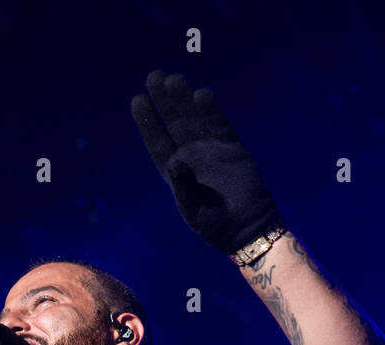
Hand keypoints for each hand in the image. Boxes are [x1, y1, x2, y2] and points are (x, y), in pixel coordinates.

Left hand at [131, 70, 283, 254]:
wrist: (246, 228)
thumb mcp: (193, 210)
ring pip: (194, 119)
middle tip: (153, 76)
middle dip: (163, 101)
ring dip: (184, 99)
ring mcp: (211, 149)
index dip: (148, 121)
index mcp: (175, 172)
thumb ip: (183, 186)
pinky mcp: (233, 148)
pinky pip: (220, 125)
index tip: (137, 99)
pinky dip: (211, 110)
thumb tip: (175, 162)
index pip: (157, 141)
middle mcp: (190, 156)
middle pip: (173, 123)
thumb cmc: (215, 225)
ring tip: (173, 78)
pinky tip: (201, 94)